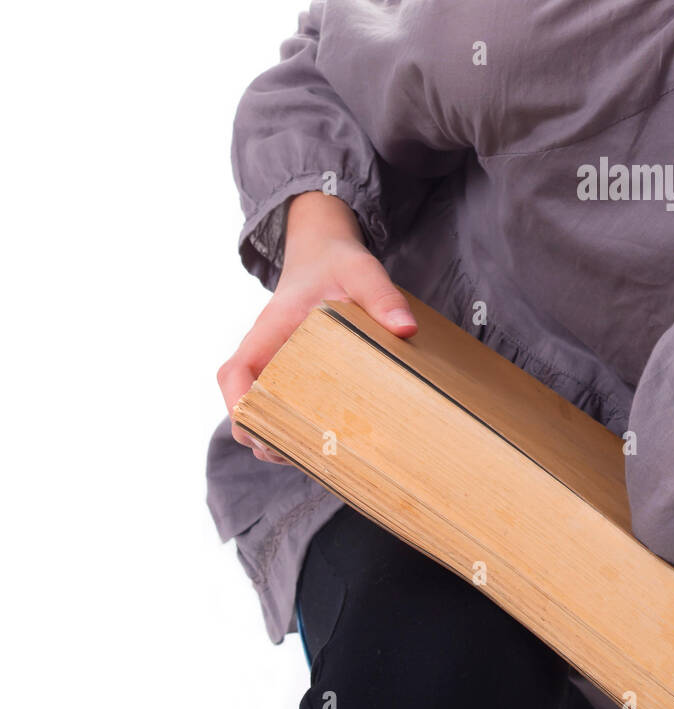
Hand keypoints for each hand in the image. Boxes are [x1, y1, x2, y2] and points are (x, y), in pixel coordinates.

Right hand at [217, 234, 418, 465]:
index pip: (232, 373)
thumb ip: (383, 296)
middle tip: (304, 454)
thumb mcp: (362, 271)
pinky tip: (330, 441)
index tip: (259, 428)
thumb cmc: (337, 262)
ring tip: (319, 456)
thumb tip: (405, 329)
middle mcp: (264, 353)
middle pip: (241, 407)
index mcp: (269, 331)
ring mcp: (274, 366)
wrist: (324, 253)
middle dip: (262, 436)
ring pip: (259, 413)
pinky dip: (294, 428)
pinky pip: (281, 407)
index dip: (238, 405)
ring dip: (278, 438)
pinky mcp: (291, 375)